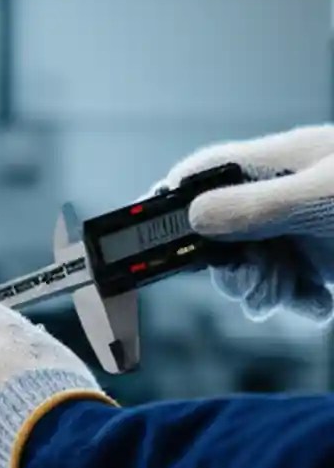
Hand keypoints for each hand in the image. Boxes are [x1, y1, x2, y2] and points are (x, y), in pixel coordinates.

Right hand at [159, 125, 333, 321]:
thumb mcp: (321, 198)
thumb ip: (257, 207)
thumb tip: (193, 216)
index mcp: (276, 163)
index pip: (202, 175)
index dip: (170, 204)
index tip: (152, 240)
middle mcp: (281, 196)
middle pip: (219, 233)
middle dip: (228, 268)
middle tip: (253, 282)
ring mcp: (301, 228)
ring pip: (251, 266)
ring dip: (264, 291)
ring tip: (295, 297)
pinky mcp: (323, 257)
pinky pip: (289, 285)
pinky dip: (297, 302)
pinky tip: (317, 303)